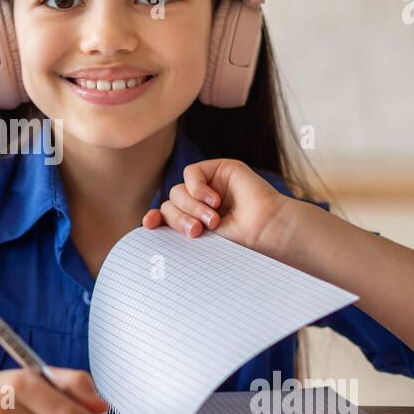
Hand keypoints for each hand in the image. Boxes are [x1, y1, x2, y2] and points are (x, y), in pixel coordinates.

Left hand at [141, 158, 296, 256]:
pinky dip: (197, 188)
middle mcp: (200, 204)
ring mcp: (209, 186)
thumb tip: (148, 221)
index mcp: (195, 222)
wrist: (265, 232)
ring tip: (213, 220)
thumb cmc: (240, 243)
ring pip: (177, 191)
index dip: (155, 219)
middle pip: (170, 204)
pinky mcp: (219, 170)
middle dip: (180, 219)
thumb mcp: (201, 240)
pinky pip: (191, 173)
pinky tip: (215, 201)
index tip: (149, 225)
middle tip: (198, 231)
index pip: (165, 216)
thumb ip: (176, 229)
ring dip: (192, 207)